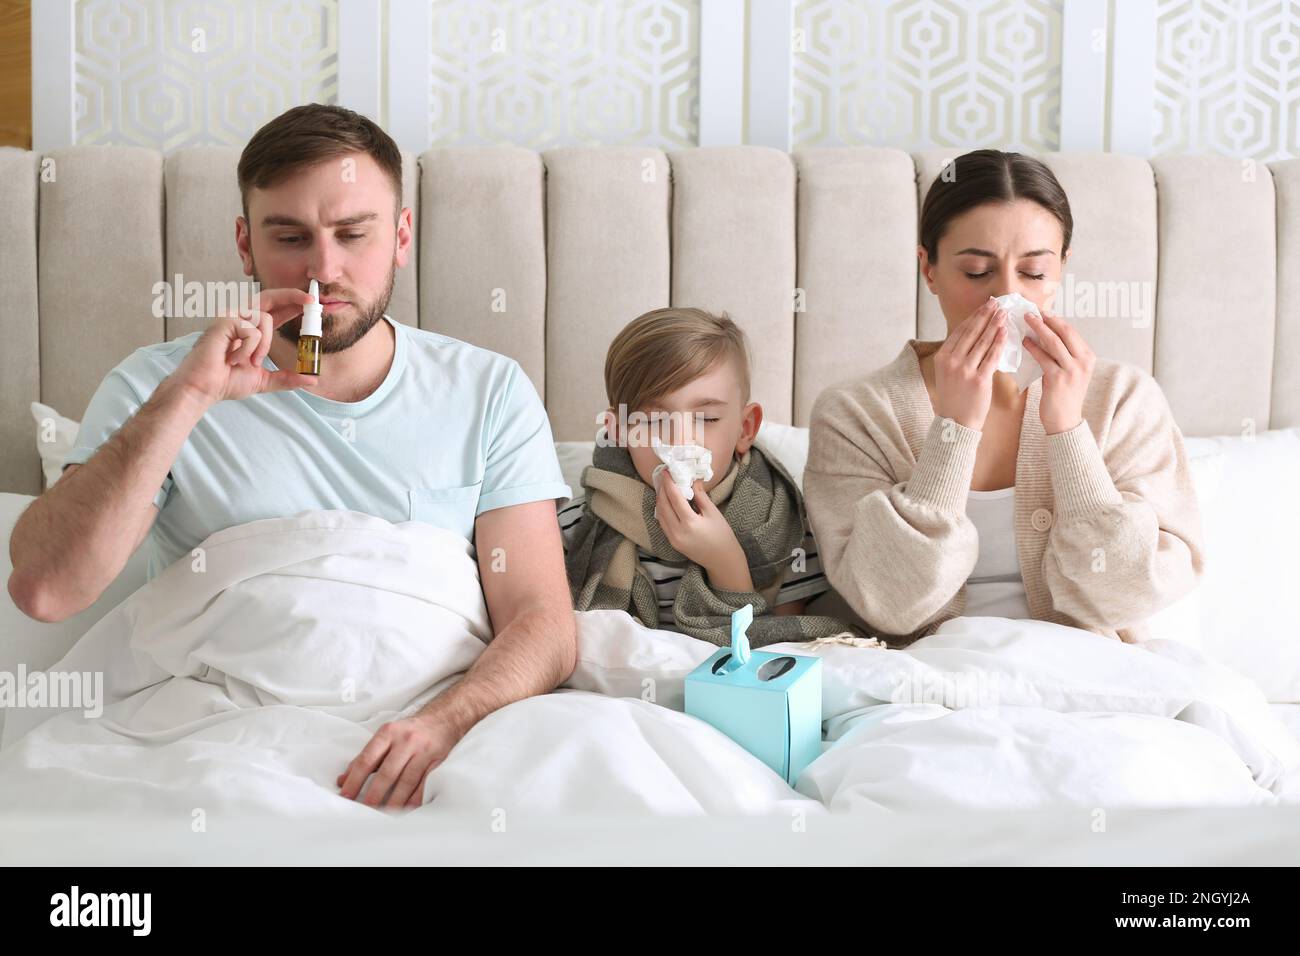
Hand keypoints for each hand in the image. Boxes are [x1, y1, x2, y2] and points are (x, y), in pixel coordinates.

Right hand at [169, 287, 319, 405]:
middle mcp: (241, 319)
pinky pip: (252, 331)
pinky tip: (233, 358)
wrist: (205, 388)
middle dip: (292, 295)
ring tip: (247, 361)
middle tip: (311, 300)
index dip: (292, 305)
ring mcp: (232, 317)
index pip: (275, 311)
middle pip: (269, 297)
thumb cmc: (227, 382)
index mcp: (251, 329)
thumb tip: (312, 379)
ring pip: (266, 319)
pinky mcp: (225, 320)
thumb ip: (288, 378)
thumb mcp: (264, 379)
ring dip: (263, 345)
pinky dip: (248, 349)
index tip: (311, 304)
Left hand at [336, 711, 459, 810]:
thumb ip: (364, 758)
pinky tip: (408, 808)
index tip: (346, 796)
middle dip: (375, 794)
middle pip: (387, 772)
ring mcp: (423, 751)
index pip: (367, 759)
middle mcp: (405, 741)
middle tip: (366, 809)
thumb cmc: (408, 732)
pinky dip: (416, 798)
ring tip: (385, 814)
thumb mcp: (385, 737)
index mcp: (388, 733)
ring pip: (407, 780)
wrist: (442, 720)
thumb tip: (342, 780)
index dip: (355, 779)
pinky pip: (425, 783)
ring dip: (395, 800)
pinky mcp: (437, 761)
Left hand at [653, 474, 748, 586]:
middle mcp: (677, 531)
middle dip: (662, 489)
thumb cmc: (722, 536)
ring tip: (663, 486)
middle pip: (663, 505)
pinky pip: (662, 523)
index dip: (669, 483)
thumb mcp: (713, 513)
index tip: (667, 471)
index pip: (674, 498)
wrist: (722, 560)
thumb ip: (700, 496)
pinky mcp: (672, 542)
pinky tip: (665, 502)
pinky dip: (662, 510)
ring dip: (660, 499)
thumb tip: (692, 479)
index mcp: (690, 523)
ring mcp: (673, 538)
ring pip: (660, 514)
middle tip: (664, 476)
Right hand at [934, 296, 1007, 430]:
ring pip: (982, 342)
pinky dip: (999, 343)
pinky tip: (1005, 332)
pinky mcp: (979, 379)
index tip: (985, 307)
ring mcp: (964, 370)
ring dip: (994, 325)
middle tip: (997, 304)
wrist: (956, 422)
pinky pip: (991, 356)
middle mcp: (951, 361)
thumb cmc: (955, 397)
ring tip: (1003, 314)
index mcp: (942, 357)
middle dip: (985, 316)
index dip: (974, 317)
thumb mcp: (947, 373)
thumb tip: (971, 334)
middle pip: (971, 333)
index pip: (960, 331)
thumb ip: (956, 354)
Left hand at [1023, 309, 1094, 434]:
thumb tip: (1045, 334)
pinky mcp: (1058, 378)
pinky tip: (1025, 341)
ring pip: (1054, 342)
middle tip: (1032, 310)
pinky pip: (1043, 357)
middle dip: (1047, 319)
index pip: (1072, 332)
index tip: (1043, 311)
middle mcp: (1083, 361)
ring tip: (1026, 319)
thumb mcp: (1070, 371)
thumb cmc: (1064, 395)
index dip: (1056, 319)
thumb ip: (1063, 354)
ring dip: (1038, 328)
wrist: (1065, 420)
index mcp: (1088, 357)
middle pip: (1065, 332)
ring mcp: (1072, 370)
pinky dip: (1033, 347)